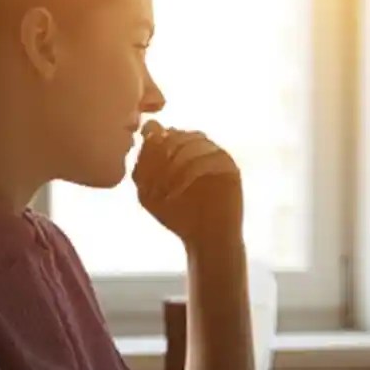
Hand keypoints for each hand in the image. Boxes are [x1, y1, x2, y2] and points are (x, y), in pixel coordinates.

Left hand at [133, 120, 242, 246]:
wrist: (206, 239)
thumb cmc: (177, 215)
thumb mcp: (148, 190)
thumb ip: (143, 162)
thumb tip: (151, 129)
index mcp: (178, 147)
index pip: (156, 129)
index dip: (145, 149)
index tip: (140, 176)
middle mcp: (199, 145)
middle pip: (173, 133)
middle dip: (157, 159)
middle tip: (149, 186)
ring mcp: (216, 153)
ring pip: (191, 142)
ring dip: (171, 167)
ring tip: (162, 192)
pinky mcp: (230, 166)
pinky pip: (206, 159)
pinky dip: (185, 176)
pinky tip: (175, 193)